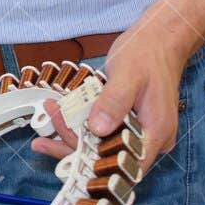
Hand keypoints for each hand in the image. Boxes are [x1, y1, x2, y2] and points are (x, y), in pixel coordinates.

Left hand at [31, 0, 204, 175]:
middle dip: (74, 145)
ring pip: (104, 145)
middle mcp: (150, 139)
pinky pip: (104, 131)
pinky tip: (61, 115)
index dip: (95, 164)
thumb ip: (113, 102)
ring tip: (48, 118)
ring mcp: (140, 131)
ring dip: (74, 135)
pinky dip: (82, 125)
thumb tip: (98, 129)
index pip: (125, 164)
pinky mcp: (129, 122)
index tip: (64, 151)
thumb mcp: (127, 75)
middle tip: (45, 132)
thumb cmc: (146, 54)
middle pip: (109, 157)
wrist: (159, 40)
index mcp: (156, 133)